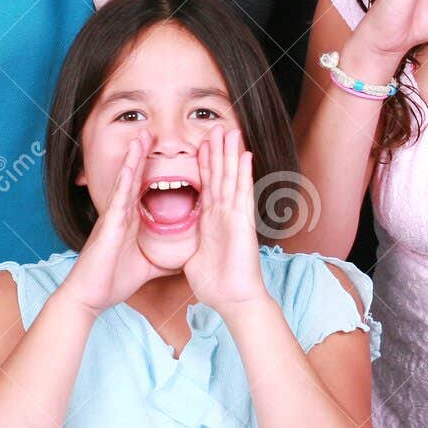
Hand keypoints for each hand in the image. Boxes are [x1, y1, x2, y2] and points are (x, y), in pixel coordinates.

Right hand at [63, 135, 161, 315]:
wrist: (88, 298)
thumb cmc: (112, 282)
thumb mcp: (148, 267)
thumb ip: (166, 259)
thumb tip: (187, 259)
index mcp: (131, 222)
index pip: (146, 190)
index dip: (155, 171)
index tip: (169, 154)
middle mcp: (122, 214)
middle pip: (136, 178)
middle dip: (144, 155)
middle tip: (154, 132)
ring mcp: (114, 217)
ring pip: (127, 181)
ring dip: (134, 158)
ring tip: (143, 136)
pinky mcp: (108, 225)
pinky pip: (119, 198)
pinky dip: (125, 180)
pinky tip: (131, 164)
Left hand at [183, 127, 270, 316]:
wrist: (233, 299)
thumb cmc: (216, 285)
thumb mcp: (194, 258)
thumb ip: (191, 245)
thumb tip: (182, 244)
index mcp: (212, 221)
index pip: (207, 186)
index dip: (204, 165)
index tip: (200, 146)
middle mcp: (224, 214)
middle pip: (220, 176)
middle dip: (217, 152)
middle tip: (216, 128)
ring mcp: (234, 216)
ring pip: (231, 178)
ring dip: (230, 154)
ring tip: (230, 131)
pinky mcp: (242, 222)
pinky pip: (242, 193)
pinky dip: (244, 173)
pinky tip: (245, 155)